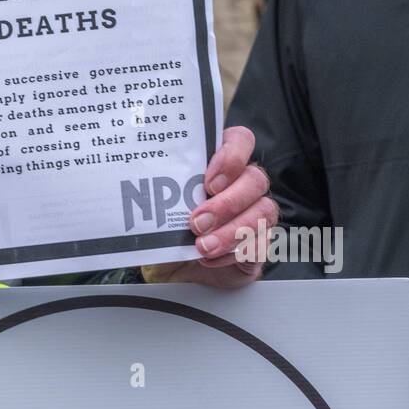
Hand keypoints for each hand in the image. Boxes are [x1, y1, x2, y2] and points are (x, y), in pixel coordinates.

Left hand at [140, 126, 277, 289]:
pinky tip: (210, 259)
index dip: (231, 157)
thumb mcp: (160, 208)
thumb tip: (144, 185)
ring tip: (202, 246)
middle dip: (226, 203)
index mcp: (223, 164)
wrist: (174, 268)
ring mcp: (257, 213)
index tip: (208, 182)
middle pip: (255, 179)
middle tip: (197, 222)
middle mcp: (245, 185)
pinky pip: (262, 244)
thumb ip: (161, 193)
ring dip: (231, 231)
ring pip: (264, 212)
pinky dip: (235, 253)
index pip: (241, 141)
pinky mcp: (260, 242)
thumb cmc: (170, 230)